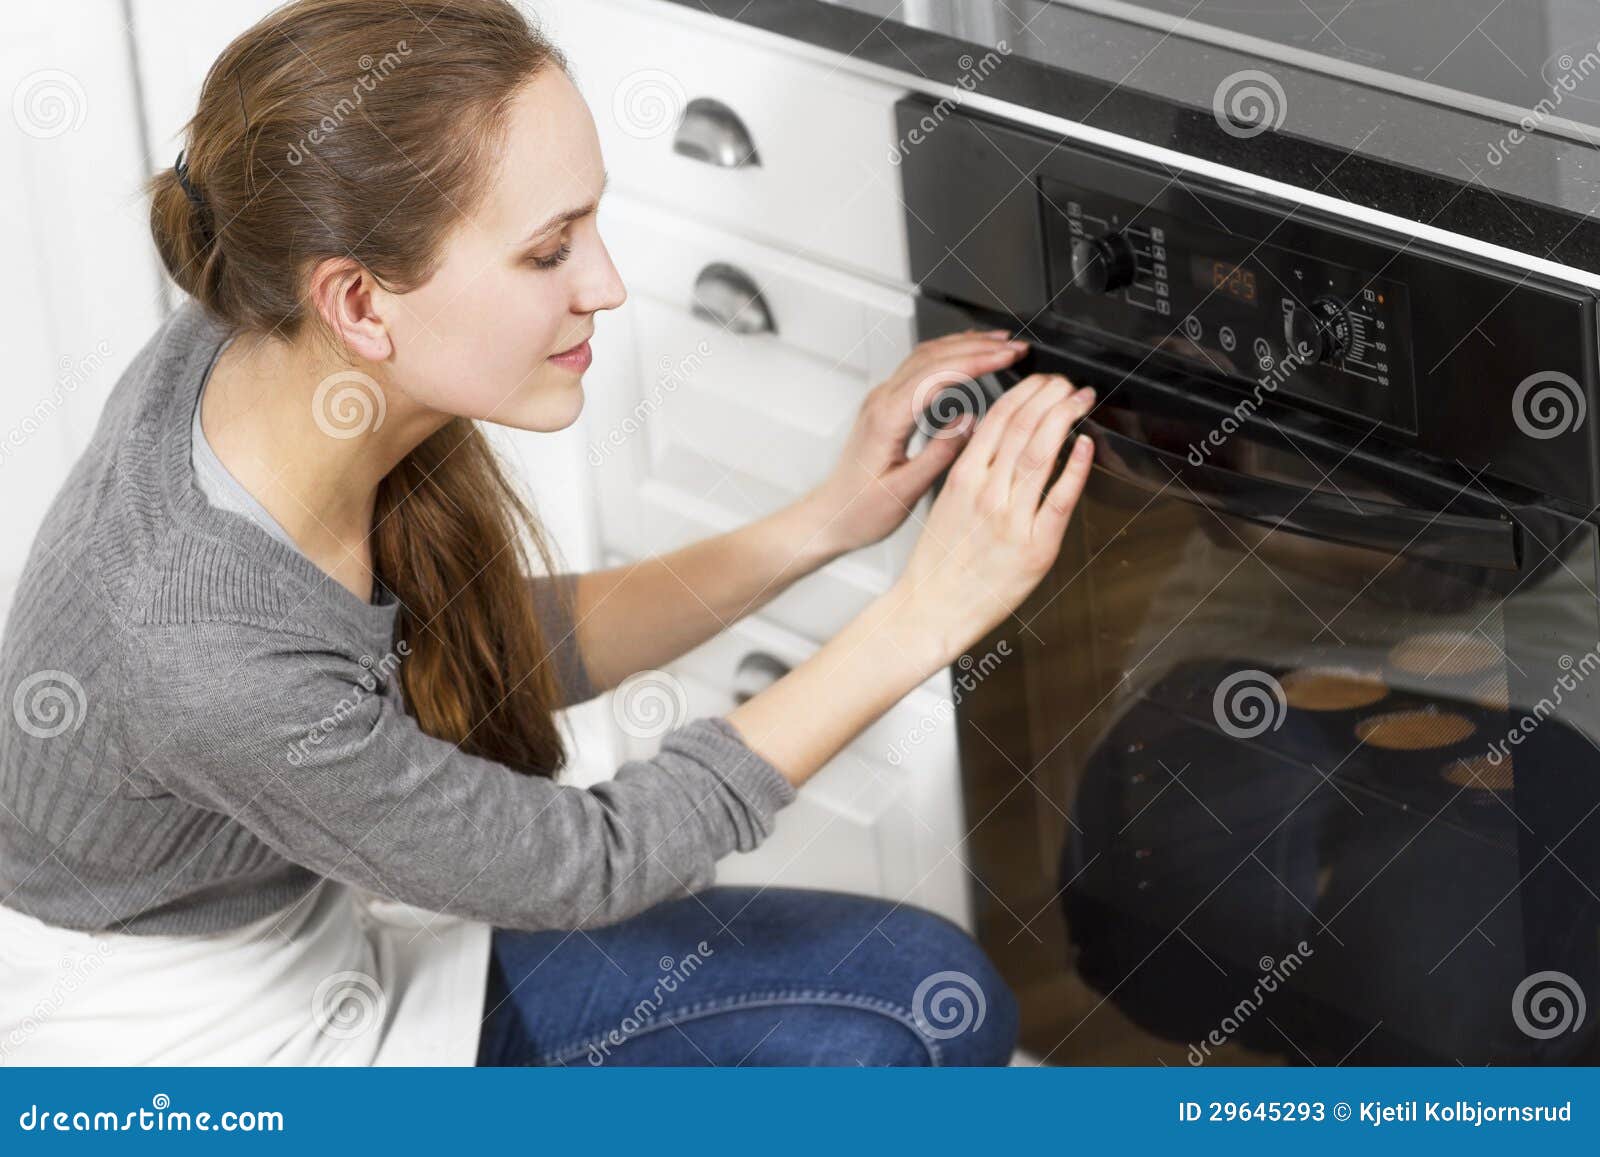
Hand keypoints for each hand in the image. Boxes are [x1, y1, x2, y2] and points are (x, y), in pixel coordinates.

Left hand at [798, 330, 1030, 557]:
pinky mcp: (885, 404)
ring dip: (965, 345)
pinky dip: (949, 354)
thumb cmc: (861, 510)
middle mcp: (881, 401)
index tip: (1008, 356)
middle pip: (934, 356)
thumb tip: (971, 422)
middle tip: (1016, 347)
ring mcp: (881, 399)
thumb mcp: (905, 491)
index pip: (938, 373)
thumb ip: (940, 454)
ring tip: (1001, 344)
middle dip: (979, 346)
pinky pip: (919, 366)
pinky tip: (967, 355)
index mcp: (887, 419)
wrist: (832, 516)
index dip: (978, 360)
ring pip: (926, 355)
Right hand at [887, 373, 1096, 665]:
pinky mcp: (1036, 546)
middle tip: (1067, 383)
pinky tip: (1085, 445)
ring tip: (1080, 400)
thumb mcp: (945, 501)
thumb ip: (971, 468)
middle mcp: (987, 493)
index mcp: (963, 477)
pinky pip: (1060, 498)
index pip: (999, 418)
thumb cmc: (938, 562)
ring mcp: (1012, 519)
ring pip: (1043, 453)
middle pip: (1024, 427)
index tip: (1042, 381)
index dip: (1026, 391)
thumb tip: (997, 437)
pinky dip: (1076, 467)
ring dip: (1065, 418)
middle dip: (1051, 395)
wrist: (932, 608)